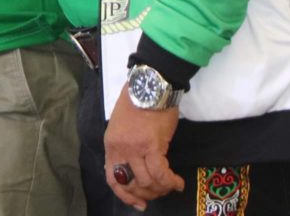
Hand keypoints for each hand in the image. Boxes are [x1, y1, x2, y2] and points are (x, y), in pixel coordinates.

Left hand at [103, 85, 183, 210]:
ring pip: (148, 181)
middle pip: (133, 183)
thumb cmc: (138, 103)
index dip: (125, 195)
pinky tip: (178, 183)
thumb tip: (135, 169)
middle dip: (147, 194)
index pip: (112, 179)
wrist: (150, 86)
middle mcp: (120, 149)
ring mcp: (135, 148)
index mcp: (111, 145)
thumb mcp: (121, 126)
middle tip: (159, 192)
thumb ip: (124, 147)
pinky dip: (171, 182)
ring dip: (161, 188)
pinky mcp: (153, 145)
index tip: (137, 203)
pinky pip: (161, 173)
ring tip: (170, 185)